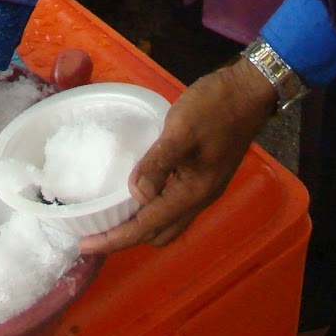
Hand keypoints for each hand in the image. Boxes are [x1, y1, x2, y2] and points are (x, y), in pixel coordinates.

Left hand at [78, 58, 277, 254]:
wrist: (249, 91)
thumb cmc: (215, 107)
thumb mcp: (182, 129)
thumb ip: (159, 162)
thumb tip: (136, 195)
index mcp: (193, 192)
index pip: (148, 226)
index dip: (116, 238)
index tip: (86, 245)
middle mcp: (200, 197)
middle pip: (159, 233)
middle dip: (127, 238)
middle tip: (96, 231)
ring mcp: (204, 187)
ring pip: (169, 222)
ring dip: (142, 226)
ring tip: (113, 217)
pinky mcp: (204, 175)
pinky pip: (175, 205)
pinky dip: (154, 208)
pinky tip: (141, 191)